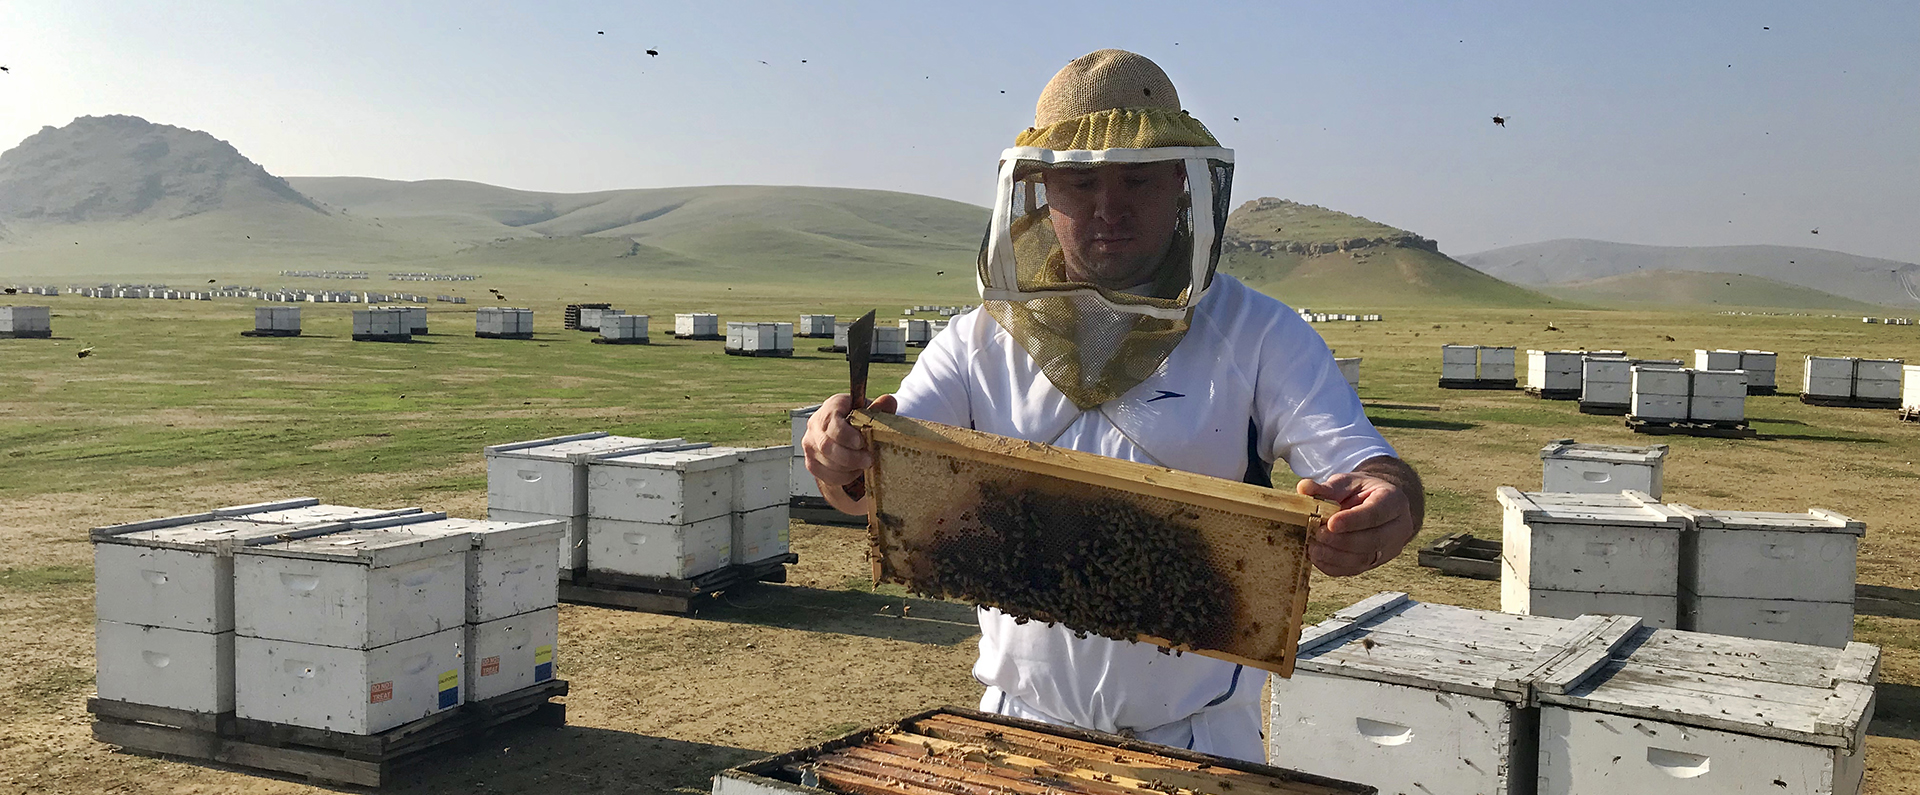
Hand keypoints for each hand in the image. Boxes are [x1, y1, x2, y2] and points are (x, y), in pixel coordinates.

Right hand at [803, 392, 896, 514]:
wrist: (850, 432)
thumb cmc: (860, 420)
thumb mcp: (872, 411)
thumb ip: (880, 407)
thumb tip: (888, 401)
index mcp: (830, 408)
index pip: (830, 421)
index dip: (845, 434)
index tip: (861, 442)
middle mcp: (815, 425)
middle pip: (826, 445)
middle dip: (850, 457)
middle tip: (868, 460)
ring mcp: (810, 444)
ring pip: (826, 462)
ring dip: (848, 468)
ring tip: (863, 465)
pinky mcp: (811, 462)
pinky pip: (825, 475)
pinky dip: (843, 477)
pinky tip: (854, 471)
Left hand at [1296, 467, 1419, 576]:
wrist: (1374, 505)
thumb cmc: (1361, 492)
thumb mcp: (1347, 483)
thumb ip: (1327, 488)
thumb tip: (1304, 488)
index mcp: (1394, 502)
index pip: (1376, 514)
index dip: (1353, 520)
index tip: (1330, 523)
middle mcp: (1398, 528)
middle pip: (1372, 540)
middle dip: (1341, 540)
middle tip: (1317, 534)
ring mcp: (1389, 549)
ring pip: (1364, 559)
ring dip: (1335, 556)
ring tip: (1313, 547)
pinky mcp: (1375, 563)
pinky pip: (1354, 570)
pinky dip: (1333, 566)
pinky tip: (1317, 557)